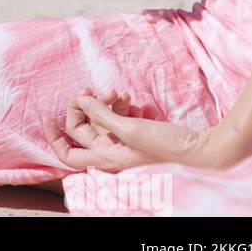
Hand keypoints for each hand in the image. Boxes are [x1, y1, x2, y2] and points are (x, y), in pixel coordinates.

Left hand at [42, 89, 237, 171]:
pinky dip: (118, 107)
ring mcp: (125, 145)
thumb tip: (80, 100)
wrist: (204, 151)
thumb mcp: (131, 129)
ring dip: (103, 104)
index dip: (54, 138)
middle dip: (82, 108)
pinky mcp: (138, 135)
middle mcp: (112, 154)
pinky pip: (119, 120)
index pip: (68, 155)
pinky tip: (127, 98)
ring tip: (116, 93)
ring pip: (101, 122)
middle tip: (87, 90)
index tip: (47, 117)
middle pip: (83, 131)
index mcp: (106, 160)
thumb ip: (102, 115)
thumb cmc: (168, 148)